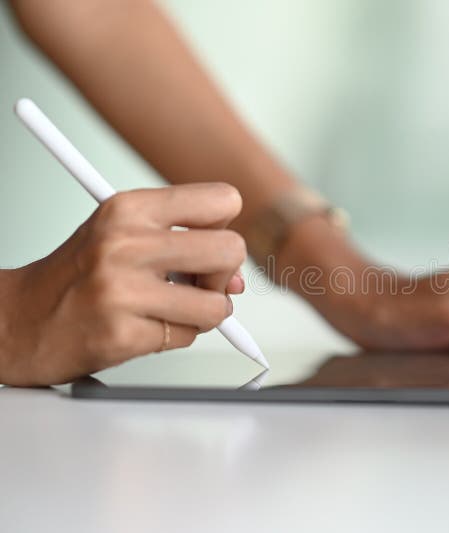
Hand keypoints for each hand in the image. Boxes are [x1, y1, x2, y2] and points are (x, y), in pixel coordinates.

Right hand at [0, 183, 246, 385]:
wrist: (18, 321)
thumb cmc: (81, 275)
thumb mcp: (124, 235)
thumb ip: (185, 242)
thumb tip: (238, 278)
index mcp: (128, 208)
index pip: (222, 199)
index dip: (224, 225)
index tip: (207, 241)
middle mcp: (125, 243)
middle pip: (231, 249)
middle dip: (224, 274)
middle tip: (199, 283)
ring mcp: (123, 291)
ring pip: (217, 305)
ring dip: (204, 313)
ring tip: (171, 308)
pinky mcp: (122, 334)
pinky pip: (187, 336)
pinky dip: (176, 336)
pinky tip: (145, 326)